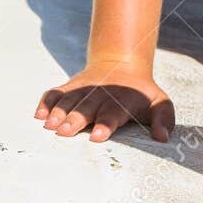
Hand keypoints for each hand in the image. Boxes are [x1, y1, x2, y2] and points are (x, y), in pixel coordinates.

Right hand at [35, 64, 174, 141]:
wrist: (122, 65)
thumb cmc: (141, 95)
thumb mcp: (160, 103)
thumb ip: (164, 119)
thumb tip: (162, 138)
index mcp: (122, 101)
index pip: (114, 113)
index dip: (105, 124)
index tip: (97, 136)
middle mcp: (101, 94)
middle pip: (87, 107)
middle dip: (75, 119)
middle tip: (64, 132)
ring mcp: (84, 89)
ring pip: (69, 100)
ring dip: (58, 112)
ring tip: (48, 126)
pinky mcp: (70, 86)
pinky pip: (56, 92)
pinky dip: (46, 102)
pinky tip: (38, 115)